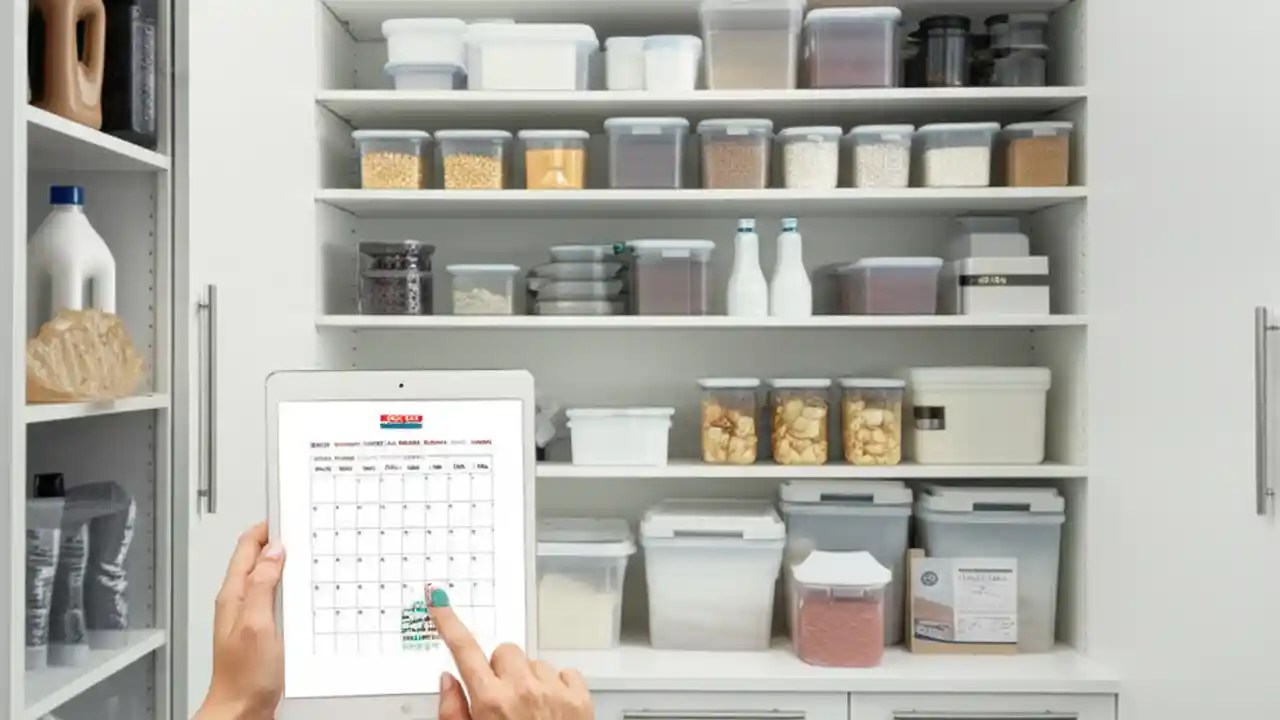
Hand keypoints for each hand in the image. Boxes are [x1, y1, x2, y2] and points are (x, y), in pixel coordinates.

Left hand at [195, 523, 285, 719]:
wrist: (241, 711)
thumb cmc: (244, 677)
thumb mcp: (258, 624)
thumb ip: (263, 585)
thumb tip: (274, 552)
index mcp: (234, 595)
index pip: (248, 547)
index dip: (267, 528)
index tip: (288, 515)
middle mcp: (239, 602)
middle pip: (258, 559)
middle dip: (278, 541)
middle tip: (300, 528)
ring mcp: (250, 616)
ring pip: (268, 578)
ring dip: (285, 564)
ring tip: (304, 552)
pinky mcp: (262, 631)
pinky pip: (275, 598)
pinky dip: (289, 588)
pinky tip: (302, 592)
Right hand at [428, 586, 592, 719]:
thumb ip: (453, 711)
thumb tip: (448, 679)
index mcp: (489, 702)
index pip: (464, 649)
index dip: (448, 622)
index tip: (438, 600)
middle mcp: (522, 690)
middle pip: (504, 651)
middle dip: (499, 669)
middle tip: (501, 699)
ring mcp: (554, 692)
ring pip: (534, 661)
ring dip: (529, 679)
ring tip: (529, 711)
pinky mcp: (580, 698)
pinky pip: (564, 672)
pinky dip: (557, 686)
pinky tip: (551, 710)